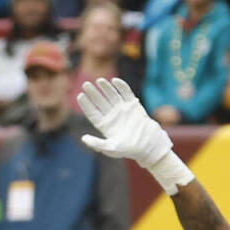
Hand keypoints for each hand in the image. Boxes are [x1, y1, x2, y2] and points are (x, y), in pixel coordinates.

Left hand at [77, 77, 193, 193]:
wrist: (149, 144)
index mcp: (105, 126)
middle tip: (86, 84)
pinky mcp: (133, 105)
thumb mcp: (111, 149)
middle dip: (93, 93)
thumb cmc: (129, 149)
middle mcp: (112, 116)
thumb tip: (83, 138)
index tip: (80, 95)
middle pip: (100, 102)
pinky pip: (126, 93)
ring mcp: (122, 110)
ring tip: (99, 80)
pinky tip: (115, 80)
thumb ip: (97, 144)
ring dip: (106, 88)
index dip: (86, 104)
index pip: (92, 113)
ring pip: (112, 95)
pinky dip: (121, 87)